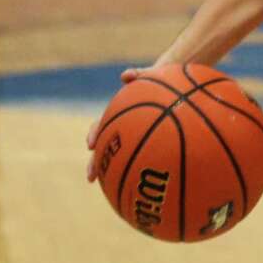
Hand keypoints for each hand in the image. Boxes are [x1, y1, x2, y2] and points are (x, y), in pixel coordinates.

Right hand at [85, 67, 149, 181]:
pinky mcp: (147, 140)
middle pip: (105, 146)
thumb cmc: (159, 80)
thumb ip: (139, 73)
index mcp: (120, 114)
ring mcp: (134, 135)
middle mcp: (124, 128)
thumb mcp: (150, 75)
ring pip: (120, 156)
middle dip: (96, 162)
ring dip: (113, 170)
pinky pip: (141, 156)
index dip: (93, 134)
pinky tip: (144, 185)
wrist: (173, 84)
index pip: (100, 125)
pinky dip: (138, 167)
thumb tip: (125, 74)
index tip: (90, 145)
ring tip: (112, 189)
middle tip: (90, 177)